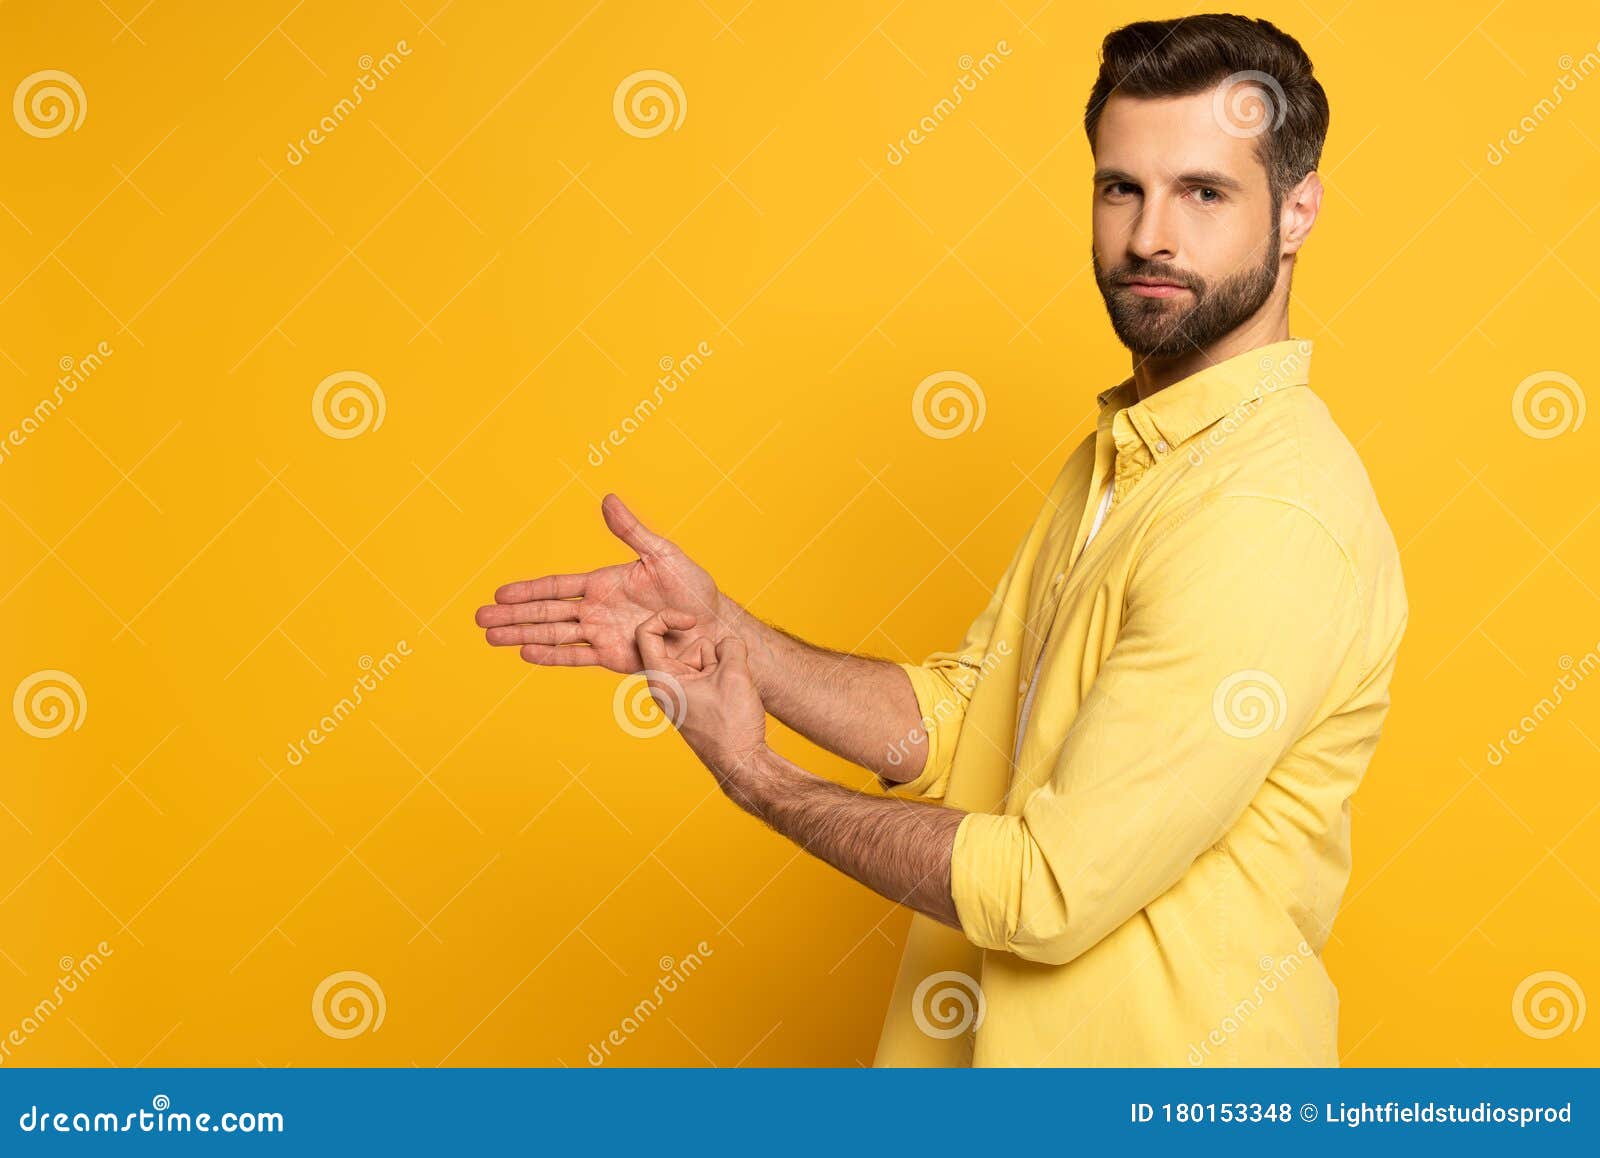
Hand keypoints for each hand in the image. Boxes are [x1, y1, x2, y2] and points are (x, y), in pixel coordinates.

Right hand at [476, 494, 729, 672]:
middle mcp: (596, 609)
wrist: (712, 627)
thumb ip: (632, 531)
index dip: (527, 589)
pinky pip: (577, 657)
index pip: (556, 586)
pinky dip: (552, 656)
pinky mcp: (614, 657)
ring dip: (522, 636)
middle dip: (512, 615)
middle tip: (479, 618)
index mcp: (603, 582)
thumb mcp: (662, 554)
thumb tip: (608, 498)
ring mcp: (602, 634)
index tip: (499, 592)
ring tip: (491, 638)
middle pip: (545, 612)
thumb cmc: (692, 589)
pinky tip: (525, 654)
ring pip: (553, 635)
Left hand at [636, 609, 767, 791]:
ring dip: (722, 667)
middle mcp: (666, 685)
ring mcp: (682, 693)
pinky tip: (731, 699)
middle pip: (687, 645)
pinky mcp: (696, 698)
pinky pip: (711, 672)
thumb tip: (728, 642)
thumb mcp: (735, 674)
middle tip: (722, 683)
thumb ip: (730, 647)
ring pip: (704, 658)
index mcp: (661, 679)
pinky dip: (724, 677)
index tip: (693, 621)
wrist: (741, 762)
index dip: (668, 617)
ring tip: (729, 695)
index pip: (647, 633)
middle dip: (710, 654)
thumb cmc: (731, 725)